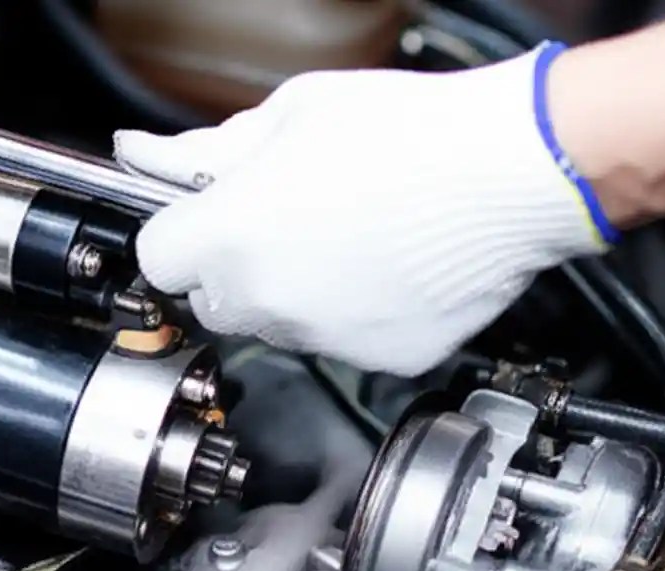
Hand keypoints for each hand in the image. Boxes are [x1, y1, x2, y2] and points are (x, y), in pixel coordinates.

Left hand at [115, 45, 610, 376]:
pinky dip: (350, 315)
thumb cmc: (409, 133)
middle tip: (283, 222)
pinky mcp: (374, 360)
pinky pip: (337, 342)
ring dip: (290, 291)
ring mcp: (319, 337)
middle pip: (211, 299)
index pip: (157, 258)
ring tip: (347, 238)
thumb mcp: (290, 115)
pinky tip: (384, 270)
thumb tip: (149, 156)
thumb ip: (208, 150)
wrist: (514, 170)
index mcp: (228, 234)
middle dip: (232, 266)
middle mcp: (264, 297)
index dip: (179, 234)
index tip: (201, 220)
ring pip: (274, 324)